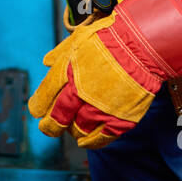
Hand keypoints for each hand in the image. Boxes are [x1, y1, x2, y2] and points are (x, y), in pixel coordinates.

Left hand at [28, 0, 181, 147]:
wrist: (143, 45)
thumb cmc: (112, 38)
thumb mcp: (80, 38)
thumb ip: (61, 53)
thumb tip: (46, 62)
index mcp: (68, 73)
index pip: (45, 97)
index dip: (38, 107)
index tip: (37, 111)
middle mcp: (80, 93)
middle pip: (57, 118)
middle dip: (49, 126)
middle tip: (48, 127)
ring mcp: (100, 108)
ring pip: (77, 129)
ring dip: (71, 130)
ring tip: (72, 127)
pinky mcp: (119, 119)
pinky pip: (100, 139)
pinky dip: (90, 143)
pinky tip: (85, 141)